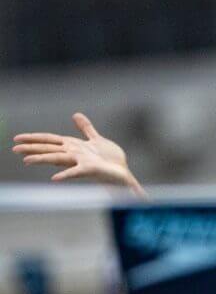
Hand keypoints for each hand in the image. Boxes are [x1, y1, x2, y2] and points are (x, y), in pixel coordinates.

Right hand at [12, 113, 144, 195]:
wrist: (124, 174)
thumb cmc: (111, 160)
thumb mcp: (96, 140)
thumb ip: (85, 128)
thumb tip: (76, 114)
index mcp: (73, 146)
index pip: (50, 140)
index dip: (34, 138)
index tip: (17, 138)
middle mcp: (74, 154)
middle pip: (49, 149)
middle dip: (32, 148)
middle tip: (14, 148)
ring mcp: (80, 162)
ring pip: (57, 158)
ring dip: (42, 159)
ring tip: (26, 160)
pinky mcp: (90, 169)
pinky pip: (75, 172)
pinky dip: (65, 174)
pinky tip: (54, 179)